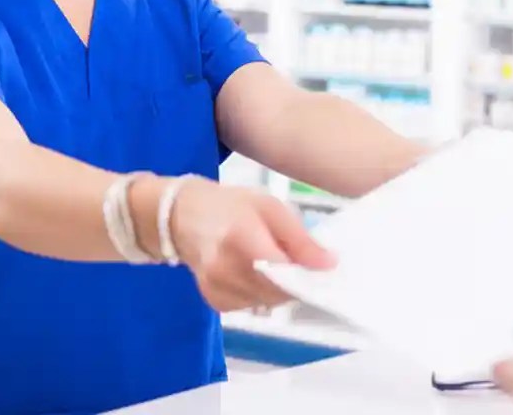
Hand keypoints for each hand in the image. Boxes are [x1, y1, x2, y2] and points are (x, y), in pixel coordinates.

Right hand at [168, 178, 335, 311]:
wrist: (183, 217)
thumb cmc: (231, 206)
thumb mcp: (270, 207)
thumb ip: (300, 239)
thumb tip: (329, 264)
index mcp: (239, 237)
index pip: (281, 271)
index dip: (305, 274)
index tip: (322, 269)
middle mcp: (223, 268)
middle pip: (277, 290)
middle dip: (295, 281)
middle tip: (300, 262)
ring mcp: (216, 288)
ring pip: (267, 302)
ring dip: (279, 289)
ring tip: (274, 263)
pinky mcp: (214, 301)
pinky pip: (252, 305)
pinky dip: (261, 294)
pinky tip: (255, 274)